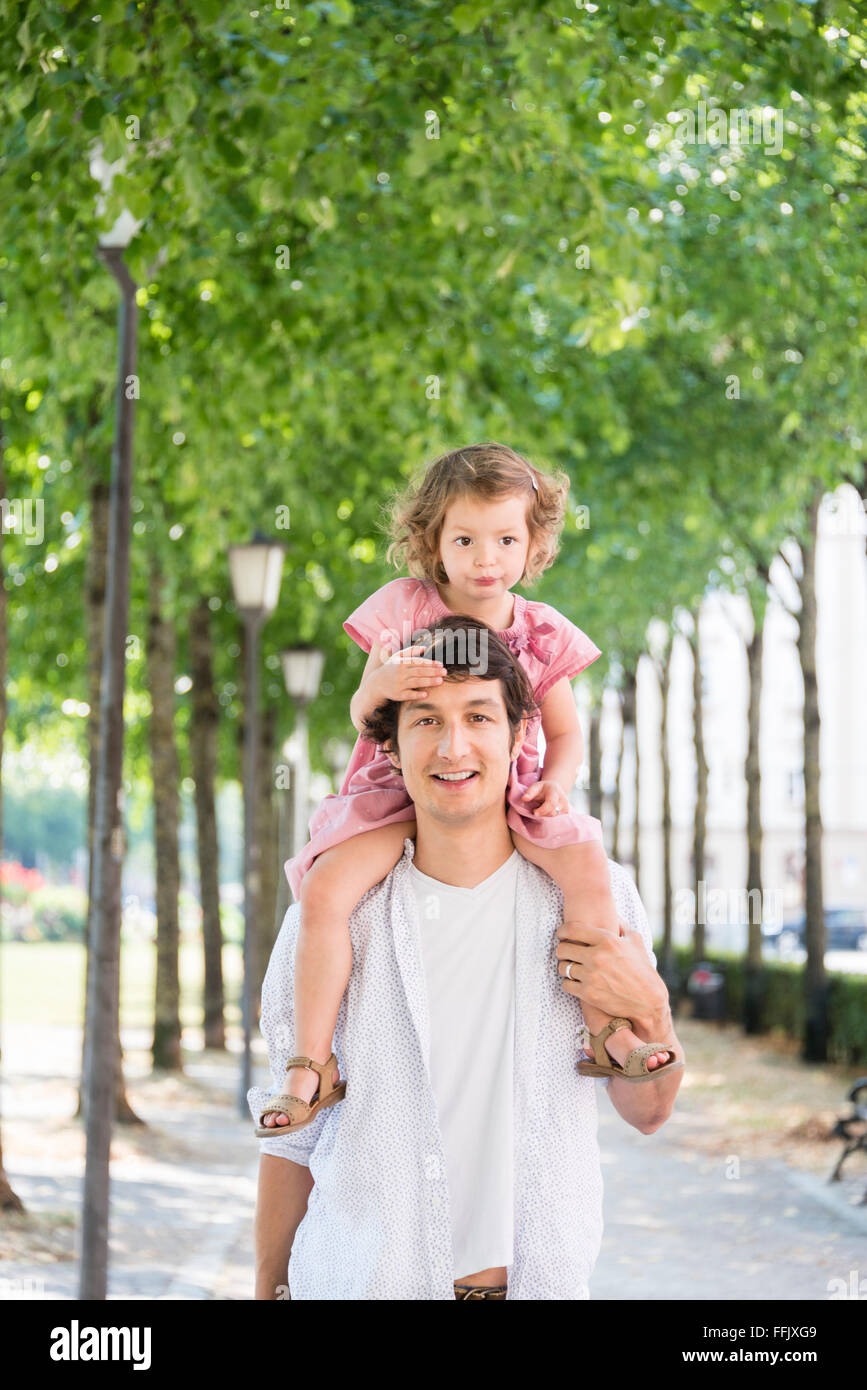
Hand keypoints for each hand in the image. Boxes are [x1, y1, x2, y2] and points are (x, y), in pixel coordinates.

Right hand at [371, 643, 447, 703]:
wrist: (376, 683)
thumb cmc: (390, 668)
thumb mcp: (397, 657)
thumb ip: (410, 652)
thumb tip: (424, 648)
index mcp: (402, 663)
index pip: (418, 662)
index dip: (430, 663)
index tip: (440, 664)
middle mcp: (401, 673)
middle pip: (419, 672)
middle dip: (433, 672)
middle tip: (444, 672)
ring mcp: (399, 684)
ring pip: (416, 682)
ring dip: (429, 682)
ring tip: (440, 681)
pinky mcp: (398, 695)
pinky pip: (408, 695)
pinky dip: (417, 694)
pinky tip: (426, 694)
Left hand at [521, 778, 569, 815]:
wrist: (555, 789)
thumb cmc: (543, 789)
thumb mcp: (535, 786)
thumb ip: (529, 792)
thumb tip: (524, 799)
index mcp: (555, 791)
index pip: (551, 803)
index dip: (543, 810)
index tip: (534, 813)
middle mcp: (563, 800)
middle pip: (552, 813)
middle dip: (542, 814)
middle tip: (535, 809)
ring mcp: (566, 808)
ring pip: (554, 817)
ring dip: (545, 816)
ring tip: (541, 809)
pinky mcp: (566, 814)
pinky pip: (556, 820)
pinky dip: (549, 818)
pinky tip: (547, 812)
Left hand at [554, 921, 669, 1024]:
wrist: (647, 1002)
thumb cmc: (642, 969)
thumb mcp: (635, 942)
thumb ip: (621, 924)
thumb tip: (611, 912)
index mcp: (608, 941)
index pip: (572, 929)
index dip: (562, 930)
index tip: (561, 934)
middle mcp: (597, 957)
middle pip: (563, 949)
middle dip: (562, 950)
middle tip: (567, 952)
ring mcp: (591, 976)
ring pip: (562, 967)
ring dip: (565, 967)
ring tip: (572, 967)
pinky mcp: (588, 994)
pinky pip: (566, 984)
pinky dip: (569, 983)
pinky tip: (576, 981)